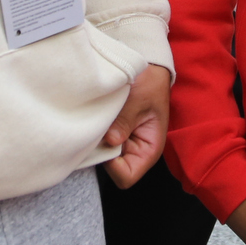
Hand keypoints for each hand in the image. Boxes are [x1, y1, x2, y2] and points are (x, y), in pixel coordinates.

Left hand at [101, 64, 170, 187]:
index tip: (105, 143)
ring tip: (97, 121)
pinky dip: (94, 133)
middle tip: (97, 129)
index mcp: (148, 150)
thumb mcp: (140, 101)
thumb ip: (125, 122)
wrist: (147, 68)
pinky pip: (98, 142)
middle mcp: (134, 152)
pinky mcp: (112, 134)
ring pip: (102, 155)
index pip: (127, 176)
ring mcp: (122, 143)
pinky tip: (94, 119)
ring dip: (96, 141)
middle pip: (111, 168)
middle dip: (101, 152)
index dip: (113, 166)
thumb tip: (110, 140)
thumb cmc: (150, 85)